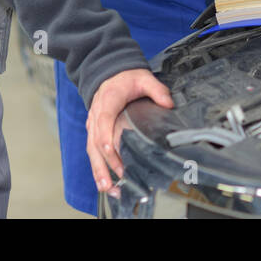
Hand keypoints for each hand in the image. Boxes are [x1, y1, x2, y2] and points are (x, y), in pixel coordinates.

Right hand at [86, 68, 173, 199]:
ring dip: (98, 170)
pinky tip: (104, 183)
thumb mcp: (144, 78)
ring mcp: (93, 123)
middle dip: (103, 163)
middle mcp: (96, 114)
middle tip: (110, 182)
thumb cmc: (126, 78)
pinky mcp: (93, 131)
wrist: (110, 72)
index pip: (104, 119)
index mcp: (108, 99)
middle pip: (95, 141)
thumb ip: (157, 90)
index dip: (105, 136)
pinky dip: (97, 167)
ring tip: (107, 189)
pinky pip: (92, 150)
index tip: (110, 151)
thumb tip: (169, 104)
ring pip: (91, 149)